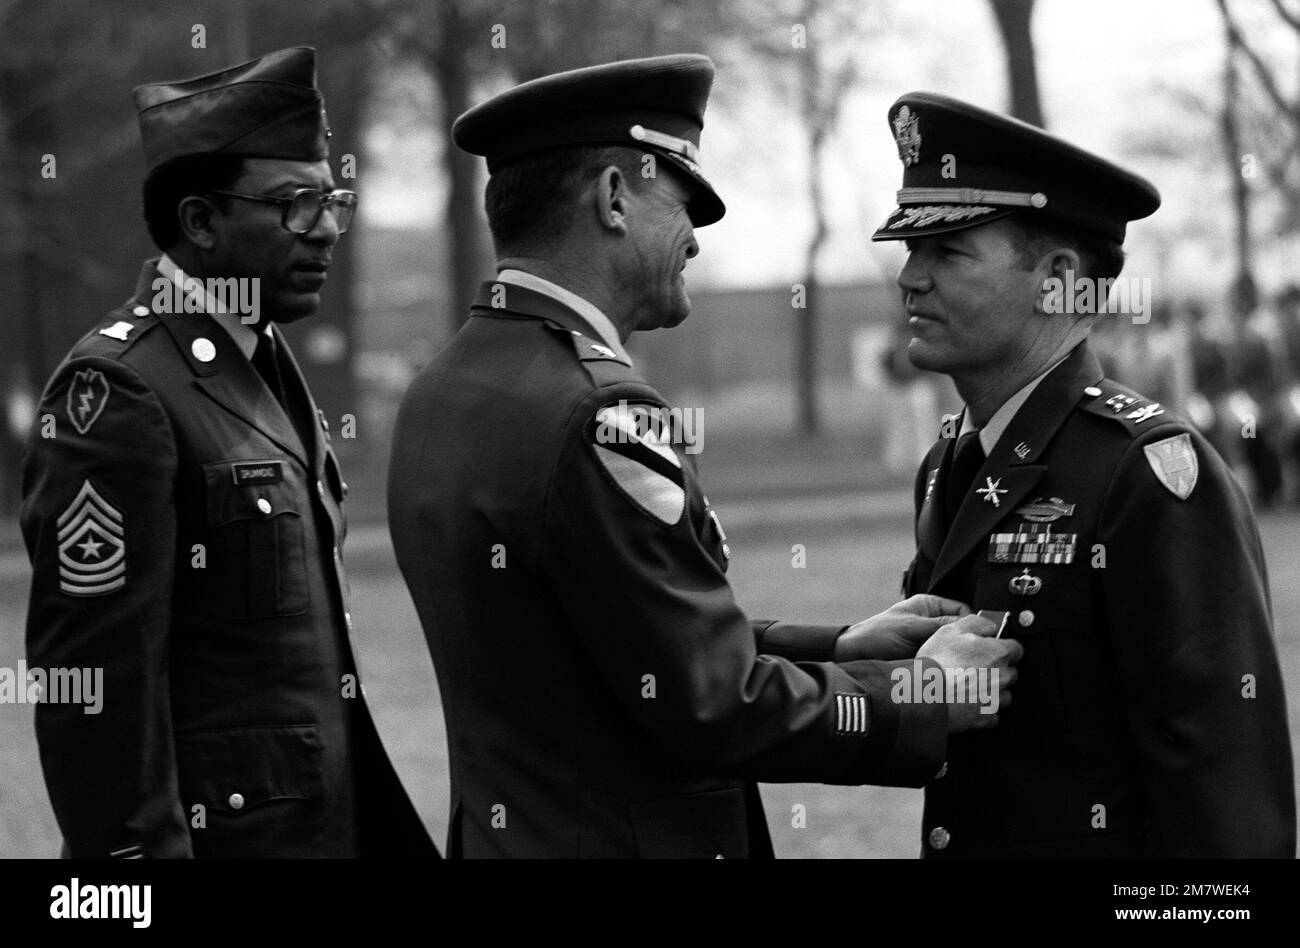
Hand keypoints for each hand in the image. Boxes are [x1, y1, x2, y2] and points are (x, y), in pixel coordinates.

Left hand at [834, 595, 970, 661]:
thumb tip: (971, 626)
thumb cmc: (876, 635)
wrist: (854, 656)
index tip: (977, 637)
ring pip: (953, 648)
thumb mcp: (911, 627)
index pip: (962, 611)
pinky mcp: (926, 659)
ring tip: (958, 663)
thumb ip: (941, 625)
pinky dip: (946, 666)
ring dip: (955, 656)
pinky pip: (943, 661)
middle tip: (971, 653)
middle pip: (960, 631)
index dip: (971, 623)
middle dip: (965, 642)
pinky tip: (948, 671)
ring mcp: (929, 641)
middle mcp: (932, 622)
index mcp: (929, 607)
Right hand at [915, 613, 1022, 732]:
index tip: (990, 650)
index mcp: (998, 653)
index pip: (1016, 649)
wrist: (925, 695)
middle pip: (1010, 671)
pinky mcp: (987, 718)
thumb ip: (977, 623)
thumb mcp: (952, 629)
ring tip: (967, 685)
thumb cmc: (937, 663)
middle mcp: (1003, 677)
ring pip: (1003, 693)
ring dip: (991, 690)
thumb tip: (991, 626)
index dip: (1001, 648)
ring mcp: (996, 699)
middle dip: (996, 669)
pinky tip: (967, 701)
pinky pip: (992, 713)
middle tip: (973, 667)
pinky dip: (982, 708)